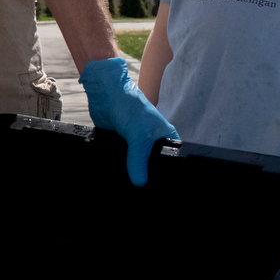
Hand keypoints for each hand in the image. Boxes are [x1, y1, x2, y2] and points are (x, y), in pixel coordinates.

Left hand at [80, 57, 178, 186]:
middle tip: (140, 185)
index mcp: (166, 137)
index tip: (162, 186)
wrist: (106, 94)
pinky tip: (117, 173)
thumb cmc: (130, 106)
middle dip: (147, 174)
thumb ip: (138, 160)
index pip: (173, 160)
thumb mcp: (139, 136)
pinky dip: (119, 165)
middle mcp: (153, 141)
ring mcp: (137, 144)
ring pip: (136, 165)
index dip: (168, 172)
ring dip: (131, 171)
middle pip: (153, 165)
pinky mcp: (121, 145)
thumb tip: (139, 182)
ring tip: (128, 182)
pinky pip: (122, 161)